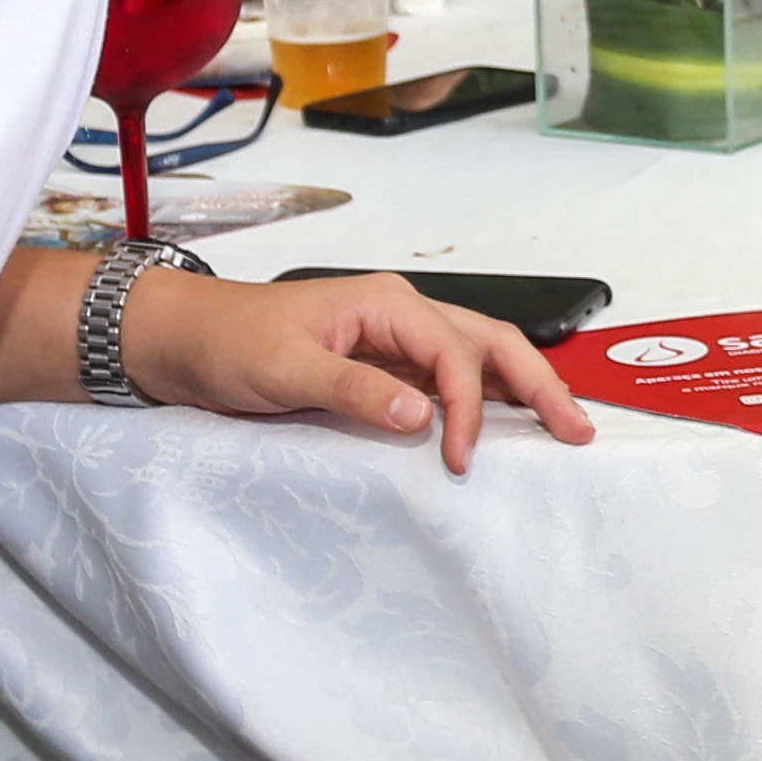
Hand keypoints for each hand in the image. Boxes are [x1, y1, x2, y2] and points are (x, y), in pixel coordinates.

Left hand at [127, 268, 594, 474]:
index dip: (469, 406)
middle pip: (490, 343)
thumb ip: (354, 388)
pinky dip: (481, 404)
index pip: (456, 351)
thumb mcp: (284, 366)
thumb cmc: (228, 342)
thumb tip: (420, 415)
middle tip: (577, 429)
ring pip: (477, 359)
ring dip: (519, 391)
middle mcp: (400, 315)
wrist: (183, 341)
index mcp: (386, 303)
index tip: (460, 457)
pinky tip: (500, 429)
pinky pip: (447, 381)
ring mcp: (394, 340)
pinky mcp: (383, 367)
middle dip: (538, 384)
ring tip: (559, 427)